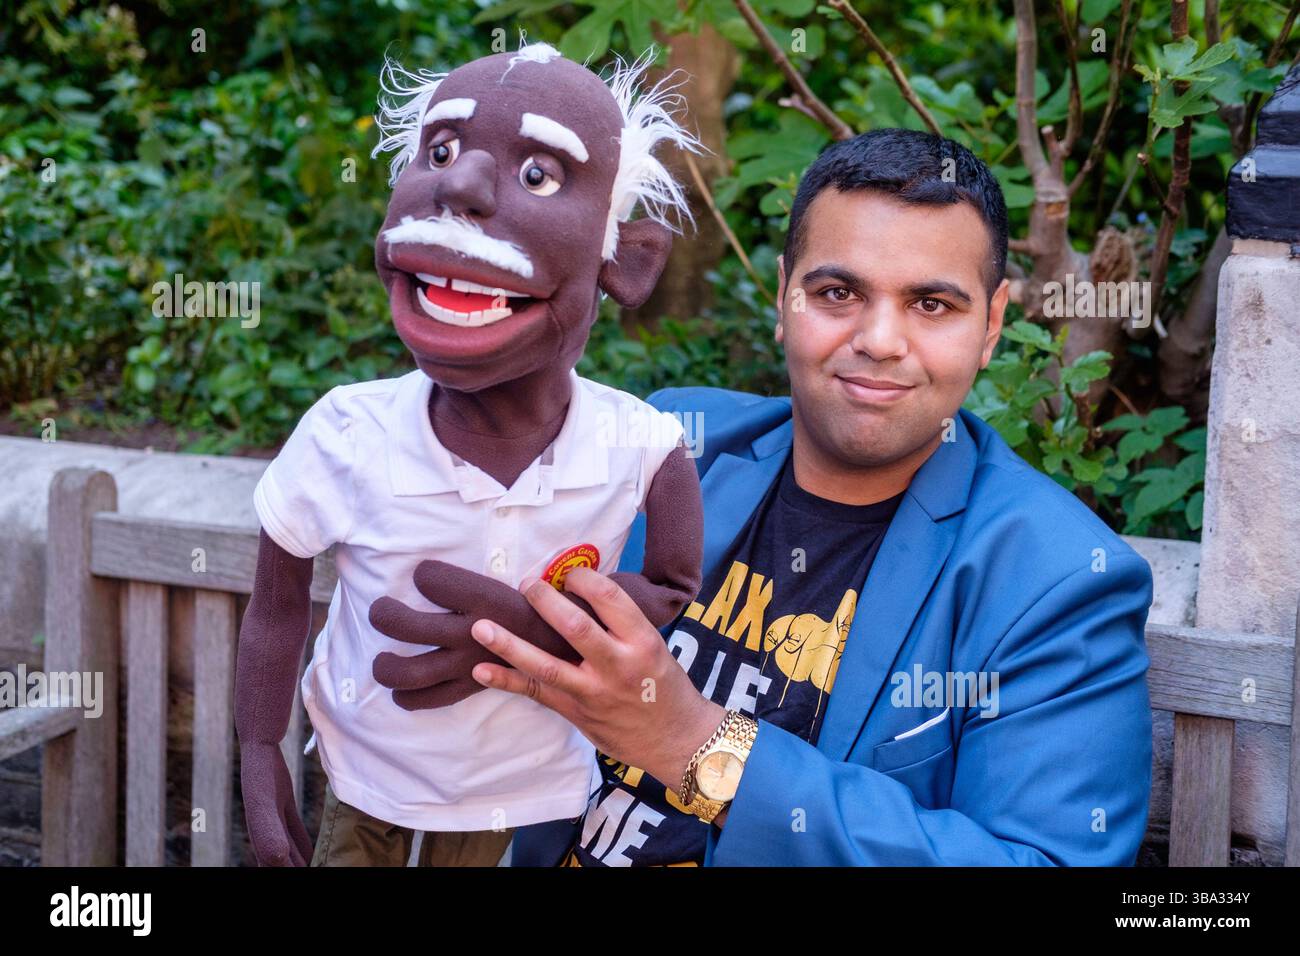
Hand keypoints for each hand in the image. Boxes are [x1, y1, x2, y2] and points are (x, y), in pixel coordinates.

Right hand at [239, 741, 313, 866]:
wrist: (259, 748)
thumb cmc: (261, 777)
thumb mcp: (264, 805)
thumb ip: (268, 832)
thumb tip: (278, 859)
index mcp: (262, 840)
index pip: (277, 867)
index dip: (291, 872)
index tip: (311, 873)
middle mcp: (266, 835)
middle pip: (285, 863)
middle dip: (298, 868)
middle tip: (326, 868)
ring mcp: (275, 821)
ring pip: (292, 851)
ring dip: (304, 862)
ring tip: (321, 866)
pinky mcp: (283, 807)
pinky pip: (296, 833)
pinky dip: (305, 847)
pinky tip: (317, 853)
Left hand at [369, 560, 582, 710]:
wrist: (579, 651)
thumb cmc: (550, 608)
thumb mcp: (522, 582)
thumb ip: (484, 577)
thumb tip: (464, 566)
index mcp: (486, 598)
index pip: (430, 579)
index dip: (423, 574)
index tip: (426, 574)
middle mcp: (471, 632)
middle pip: (405, 626)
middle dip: (384, 616)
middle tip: (382, 610)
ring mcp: (469, 664)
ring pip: (408, 672)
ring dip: (386, 666)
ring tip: (384, 659)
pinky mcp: (472, 688)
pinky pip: (430, 699)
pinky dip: (410, 696)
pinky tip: (404, 688)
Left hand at [468, 567, 724, 790]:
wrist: (676, 740)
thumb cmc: (665, 686)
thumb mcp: (655, 647)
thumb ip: (620, 625)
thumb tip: (576, 593)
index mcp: (642, 641)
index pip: (610, 599)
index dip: (583, 578)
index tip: (568, 572)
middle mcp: (618, 666)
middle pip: (575, 627)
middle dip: (544, 602)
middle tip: (525, 584)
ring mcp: (594, 693)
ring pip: (547, 666)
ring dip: (510, 645)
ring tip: (481, 627)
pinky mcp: (576, 712)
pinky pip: (537, 693)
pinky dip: (507, 681)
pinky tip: (482, 670)